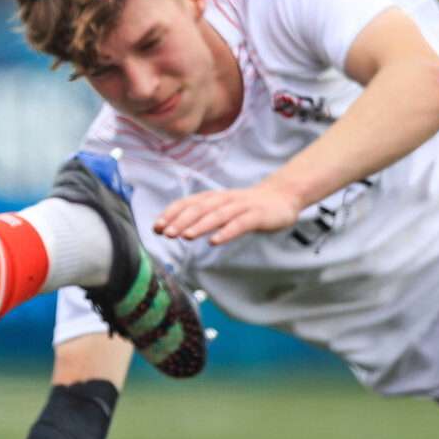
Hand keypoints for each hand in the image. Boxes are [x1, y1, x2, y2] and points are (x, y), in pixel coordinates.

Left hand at [156, 180, 302, 244]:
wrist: (282, 196)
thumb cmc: (246, 206)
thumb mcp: (222, 208)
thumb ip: (202, 216)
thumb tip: (175, 228)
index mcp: (213, 198)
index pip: (187, 203)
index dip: (171, 214)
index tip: (156, 228)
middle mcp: (224, 200)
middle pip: (199, 209)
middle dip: (181, 220)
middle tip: (166, 233)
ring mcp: (241, 207)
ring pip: (217, 215)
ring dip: (200, 225)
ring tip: (185, 236)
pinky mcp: (256, 216)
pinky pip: (239, 224)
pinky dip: (226, 232)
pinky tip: (215, 241)